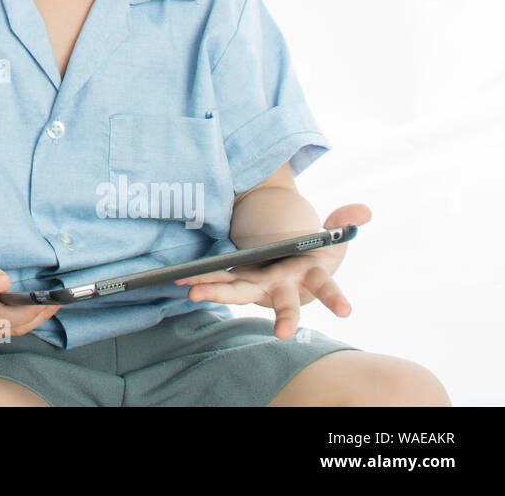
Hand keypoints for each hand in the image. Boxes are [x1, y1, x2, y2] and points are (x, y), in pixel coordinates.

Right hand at [0, 248, 59, 342]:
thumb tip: (4, 285)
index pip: (4, 317)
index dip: (28, 313)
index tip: (47, 302)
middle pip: (11, 327)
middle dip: (37, 317)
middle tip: (57, 303)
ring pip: (11, 332)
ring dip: (32, 320)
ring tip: (51, 306)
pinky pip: (5, 331)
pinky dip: (22, 322)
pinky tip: (34, 311)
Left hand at [174, 204, 371, 339]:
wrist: (291, 266)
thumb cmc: (315, 255)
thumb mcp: (334, 238)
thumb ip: (344, 223)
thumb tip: (364, 210)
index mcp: (310, 276)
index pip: (326, 286)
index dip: (335, 298)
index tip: (346, 311)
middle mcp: (285, 287)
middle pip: (284, 303)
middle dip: (283, 317)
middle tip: (283, 334)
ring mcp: (260, 286)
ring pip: (240, 292)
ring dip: (217, 293)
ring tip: (193, 293)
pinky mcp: (239, 279)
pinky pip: (219, 280)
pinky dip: (202, 280)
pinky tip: (179, 281)